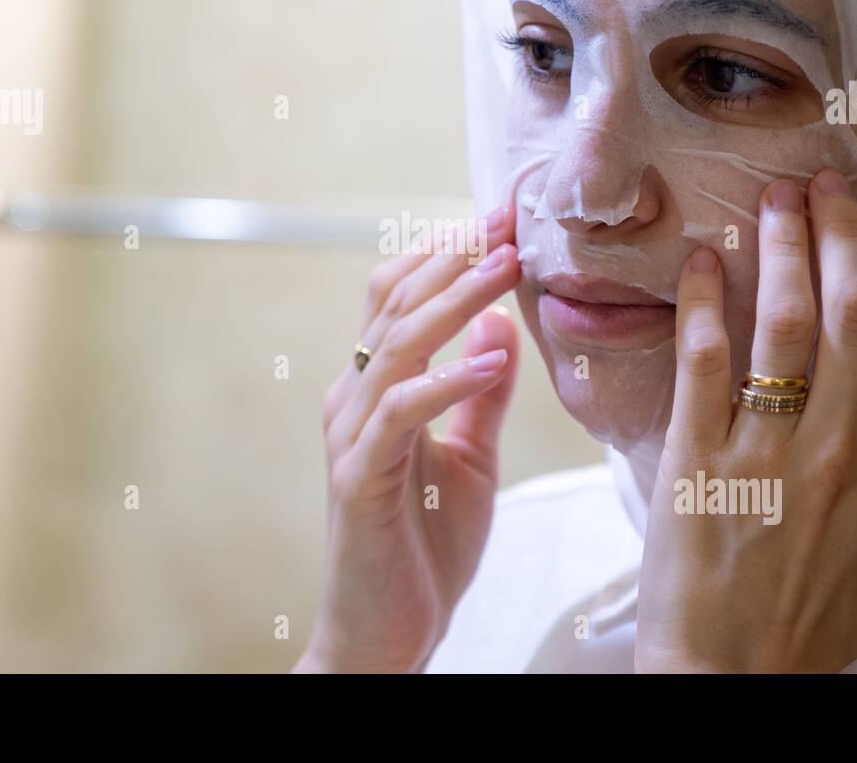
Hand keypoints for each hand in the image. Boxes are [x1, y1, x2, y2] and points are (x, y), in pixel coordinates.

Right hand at [294, 204, 520, 672]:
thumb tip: (500, 329)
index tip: (501, 223)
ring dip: (454, 301)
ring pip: (397, 345)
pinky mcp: (357, 477)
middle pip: (395, 306)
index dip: (447, 257)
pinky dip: (446, 381)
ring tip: (505, 268)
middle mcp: (354, 401)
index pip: (400, 300)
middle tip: (505, 222)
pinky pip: (401, 413)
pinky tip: (491, 361)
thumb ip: (480, 396)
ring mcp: (351, 436)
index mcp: (378, 392)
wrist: (388, 633)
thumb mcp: (471, 459)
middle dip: (453, 259)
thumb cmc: (425, 547)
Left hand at [634, 169, 856, 672]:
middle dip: (842, 238)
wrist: (727, 679)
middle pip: (854, 317)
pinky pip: (703, 361)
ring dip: (780, 249)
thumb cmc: (810, 630)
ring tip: (773, 199)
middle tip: (825, 189)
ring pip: (783, 324)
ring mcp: (765, 452)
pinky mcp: (695, 458)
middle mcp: (838, 453)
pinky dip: (700, 302)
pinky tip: (698, 259)